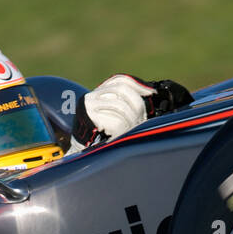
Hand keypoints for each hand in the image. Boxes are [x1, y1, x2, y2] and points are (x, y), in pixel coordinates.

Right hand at [73, 74, 192, 146]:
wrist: (82, 154)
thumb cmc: (103, 137)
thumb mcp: (114, 116)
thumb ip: (126, 104)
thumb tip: (150, 94)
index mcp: (99, 92)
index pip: (120, 79)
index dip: (138, 84)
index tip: (151, 93)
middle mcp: (92, 96)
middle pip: (122, 90)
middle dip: (138, 105)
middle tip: (142, 119)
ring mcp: (89, 106)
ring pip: (121, 106)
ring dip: (131, 120)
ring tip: (130, 130)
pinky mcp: (89, 118)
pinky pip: (116, 121)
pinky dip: (123, 130)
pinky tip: (120, 136)